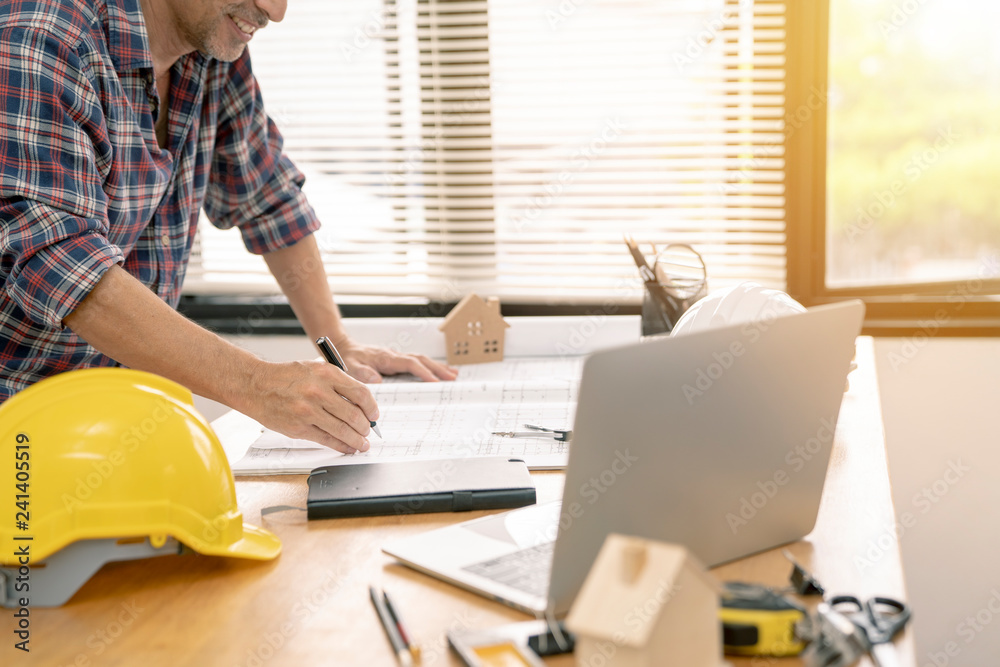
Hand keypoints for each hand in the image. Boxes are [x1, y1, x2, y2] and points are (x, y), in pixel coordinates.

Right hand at [237, 359, 379, 453]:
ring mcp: (308, 411)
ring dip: (357, 440)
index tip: (374, 415)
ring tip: (362, 444)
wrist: (256, 385)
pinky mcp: (299, 427)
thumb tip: (360, 404)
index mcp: (327, 374)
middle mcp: (319, 392)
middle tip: (368, 431)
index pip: (361, 393)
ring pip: (343, 430)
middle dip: (365, 427)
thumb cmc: (286, 377)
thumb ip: (337, 383)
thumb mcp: (315, 369)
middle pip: (354, 415)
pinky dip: (341, 446)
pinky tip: (347, 447)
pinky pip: (326, 440)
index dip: (372, 407)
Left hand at [336, 340, 458, 382]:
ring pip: (421, 360)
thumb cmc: (346, 358)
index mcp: (386, 358)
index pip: (410, 364)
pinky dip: (430, 367)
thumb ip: (363, 373)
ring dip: (437, 367)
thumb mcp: (350, 367)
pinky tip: (438, 372)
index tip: (435, 381)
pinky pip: (416, 362)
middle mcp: (394, 356)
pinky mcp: (396, 361)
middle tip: (452, 378)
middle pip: (421, 360)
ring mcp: (396, 357)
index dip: (423, 372)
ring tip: (453, 375)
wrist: (343, 348)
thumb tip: (378, 381)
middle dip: (438, 369)